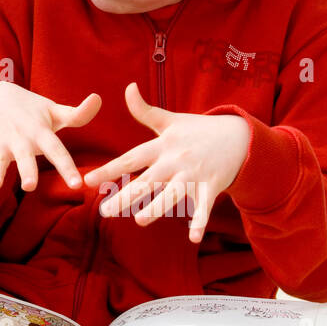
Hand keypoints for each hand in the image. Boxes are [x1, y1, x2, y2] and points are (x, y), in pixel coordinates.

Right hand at [0, 82, 101, 191]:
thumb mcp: (53, 111)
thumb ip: (78, 114)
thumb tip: (99, 98)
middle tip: (30, 186)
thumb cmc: (31, 110)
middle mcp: (19, 139)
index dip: (66, 168)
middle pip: (24, 158)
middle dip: (26, 170)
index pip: (57, 151)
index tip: (77, 185)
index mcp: (40, 133)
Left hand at [82, 83, 250, 242]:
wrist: (239, 136)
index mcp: (162, 146)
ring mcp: (194, 175)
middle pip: (147, 181)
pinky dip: (200, 222)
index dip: (109, 169)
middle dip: (126, 196)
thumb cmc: (198, 130)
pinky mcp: (212, 187)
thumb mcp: (170, 120)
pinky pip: (204, 207)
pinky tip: (193, 238)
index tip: (88, 180)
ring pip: (173, 195)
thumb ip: (145, 110)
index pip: (131, 159)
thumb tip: (128, 87)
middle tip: (104, 211)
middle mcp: (175, 161)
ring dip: (157, 208)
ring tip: (139, 220)